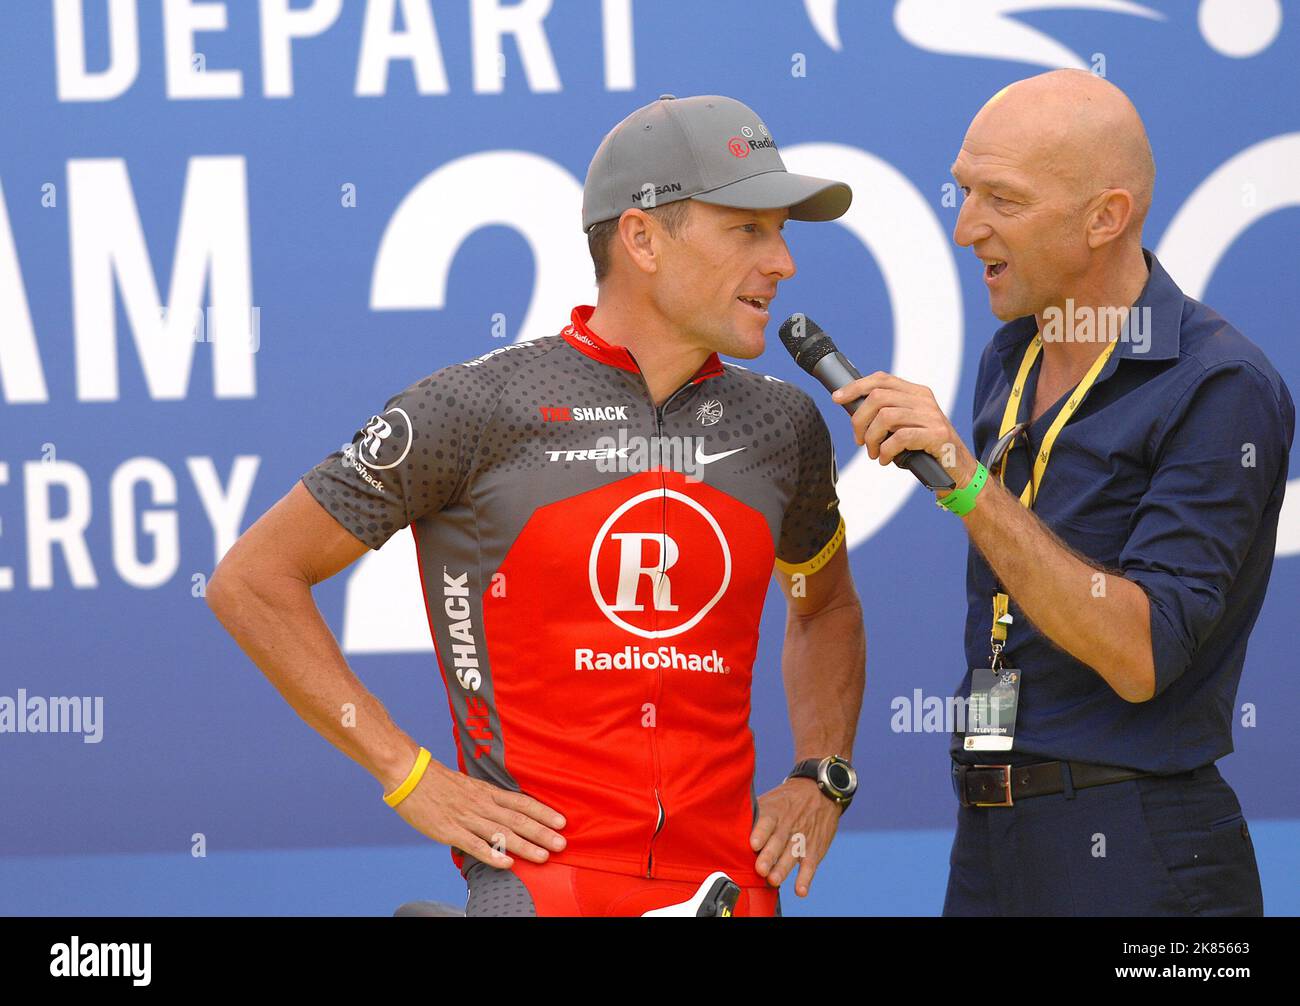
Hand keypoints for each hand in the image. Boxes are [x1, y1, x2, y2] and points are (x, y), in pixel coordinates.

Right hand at [389, 757, 566, 868]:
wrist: (410, 774)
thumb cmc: (439, 781)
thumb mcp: (470, 784)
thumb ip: (488, 798)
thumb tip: (505, 810)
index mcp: (487, 792)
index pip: (521, 803)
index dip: (543, 812)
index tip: (562, 821)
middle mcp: (482, 804)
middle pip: (517, 820)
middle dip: (541, 832)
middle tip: (562, 844)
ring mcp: (467, 818)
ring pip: (501, 833)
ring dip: (524, 846)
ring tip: (543, 856)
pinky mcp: (450, 831)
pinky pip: (474, 845)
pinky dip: (492, 854)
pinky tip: (506, 863)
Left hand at [749, 777, 841, 896]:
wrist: (820, 792)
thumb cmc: (786, 801)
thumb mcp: (770, 800)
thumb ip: (753, 815)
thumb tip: (724, 826)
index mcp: (775, 812)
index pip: (767, 821)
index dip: (760, 832)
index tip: (753, 844)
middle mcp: (788, 825)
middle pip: (778, 841)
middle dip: (769, 856)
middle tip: (760, 869)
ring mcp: (802, 838)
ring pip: (792, 854)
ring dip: (783, 869)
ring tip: (773, 880)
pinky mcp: (814, 849)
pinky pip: (810, 865)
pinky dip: (805, 878)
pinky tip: (800, 890)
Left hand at [831, 372, 978, 488]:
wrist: (957, 470)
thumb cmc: (926, 449)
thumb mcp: (906, 425)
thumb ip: (887, 414)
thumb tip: (854, 412)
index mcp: (916, 393)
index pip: (882, 379)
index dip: (856, 387)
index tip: (837, 399)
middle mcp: (924, 400)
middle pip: (878, 397)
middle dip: (860, 420)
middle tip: (859, 440)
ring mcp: (932, 416)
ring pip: (886, 417)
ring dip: (871, 439)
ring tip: (873, 453)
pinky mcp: (937, 435)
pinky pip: (900, 438)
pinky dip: (885, 451)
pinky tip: (885, 459)